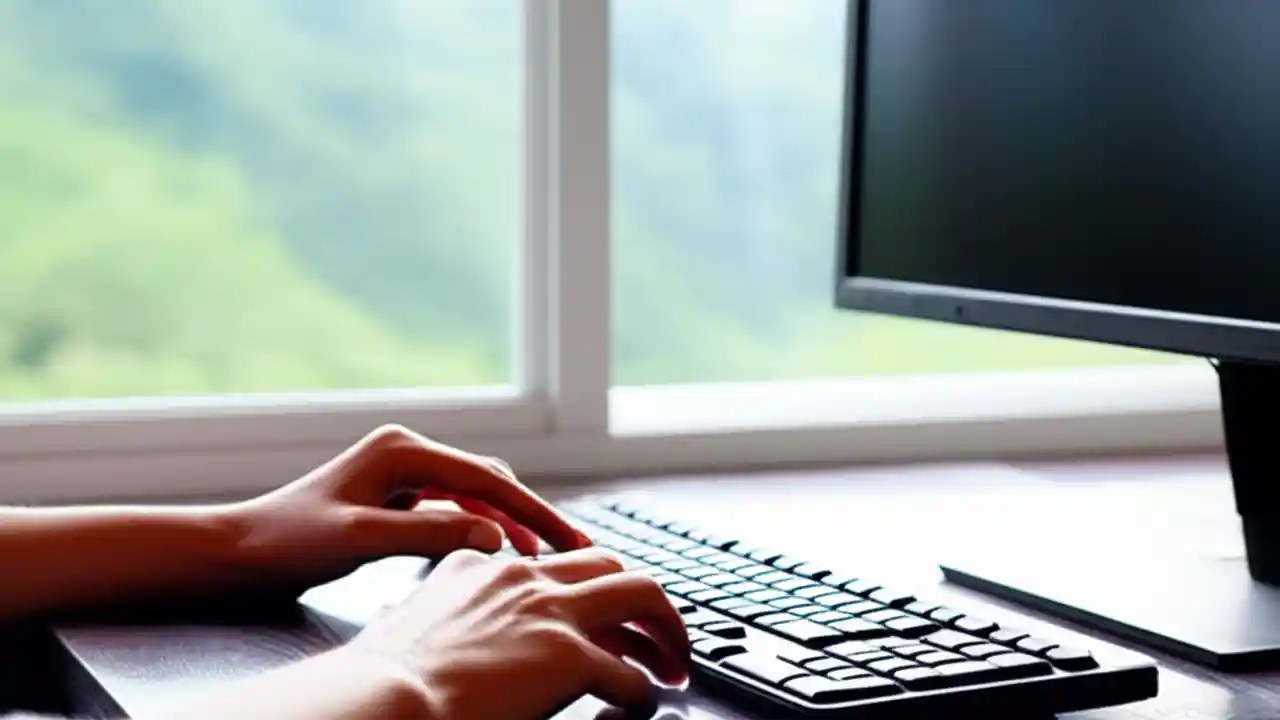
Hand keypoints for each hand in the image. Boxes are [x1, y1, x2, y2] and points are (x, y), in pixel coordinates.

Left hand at [221, 424, 589, 589]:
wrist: (236, 553)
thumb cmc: (288, 542)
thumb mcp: (360, 540)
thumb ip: (430, 534)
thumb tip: (496, 535)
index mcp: (403, 450)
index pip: (489, 479)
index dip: (536, 512)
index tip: (573, 542)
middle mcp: (406, 452)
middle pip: (490, 481)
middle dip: (532, 516)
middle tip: (572, 552)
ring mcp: (400, 474)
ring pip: (475, 494)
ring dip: (509, 523)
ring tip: (544, 557)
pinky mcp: (393, 497)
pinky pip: (452, 508)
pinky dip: (480, 528)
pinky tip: (495, 551)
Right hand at [346, 548, 691, 718]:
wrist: (378, 701)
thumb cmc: (379, 678)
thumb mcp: (403, 624)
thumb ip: (427, 611)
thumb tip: (406, 619)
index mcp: (483, 567)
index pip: (555, 563)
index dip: (584, 591)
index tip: (597, 615)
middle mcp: (524, 579)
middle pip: (611, 566)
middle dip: (642, 600)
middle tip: (656, 637)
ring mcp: (550, 613)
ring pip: (643, 595)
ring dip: (667, 632)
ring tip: (673, 666)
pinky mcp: (568, 657)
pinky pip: (632, 677)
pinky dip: (643, 696)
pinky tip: (636, 711)